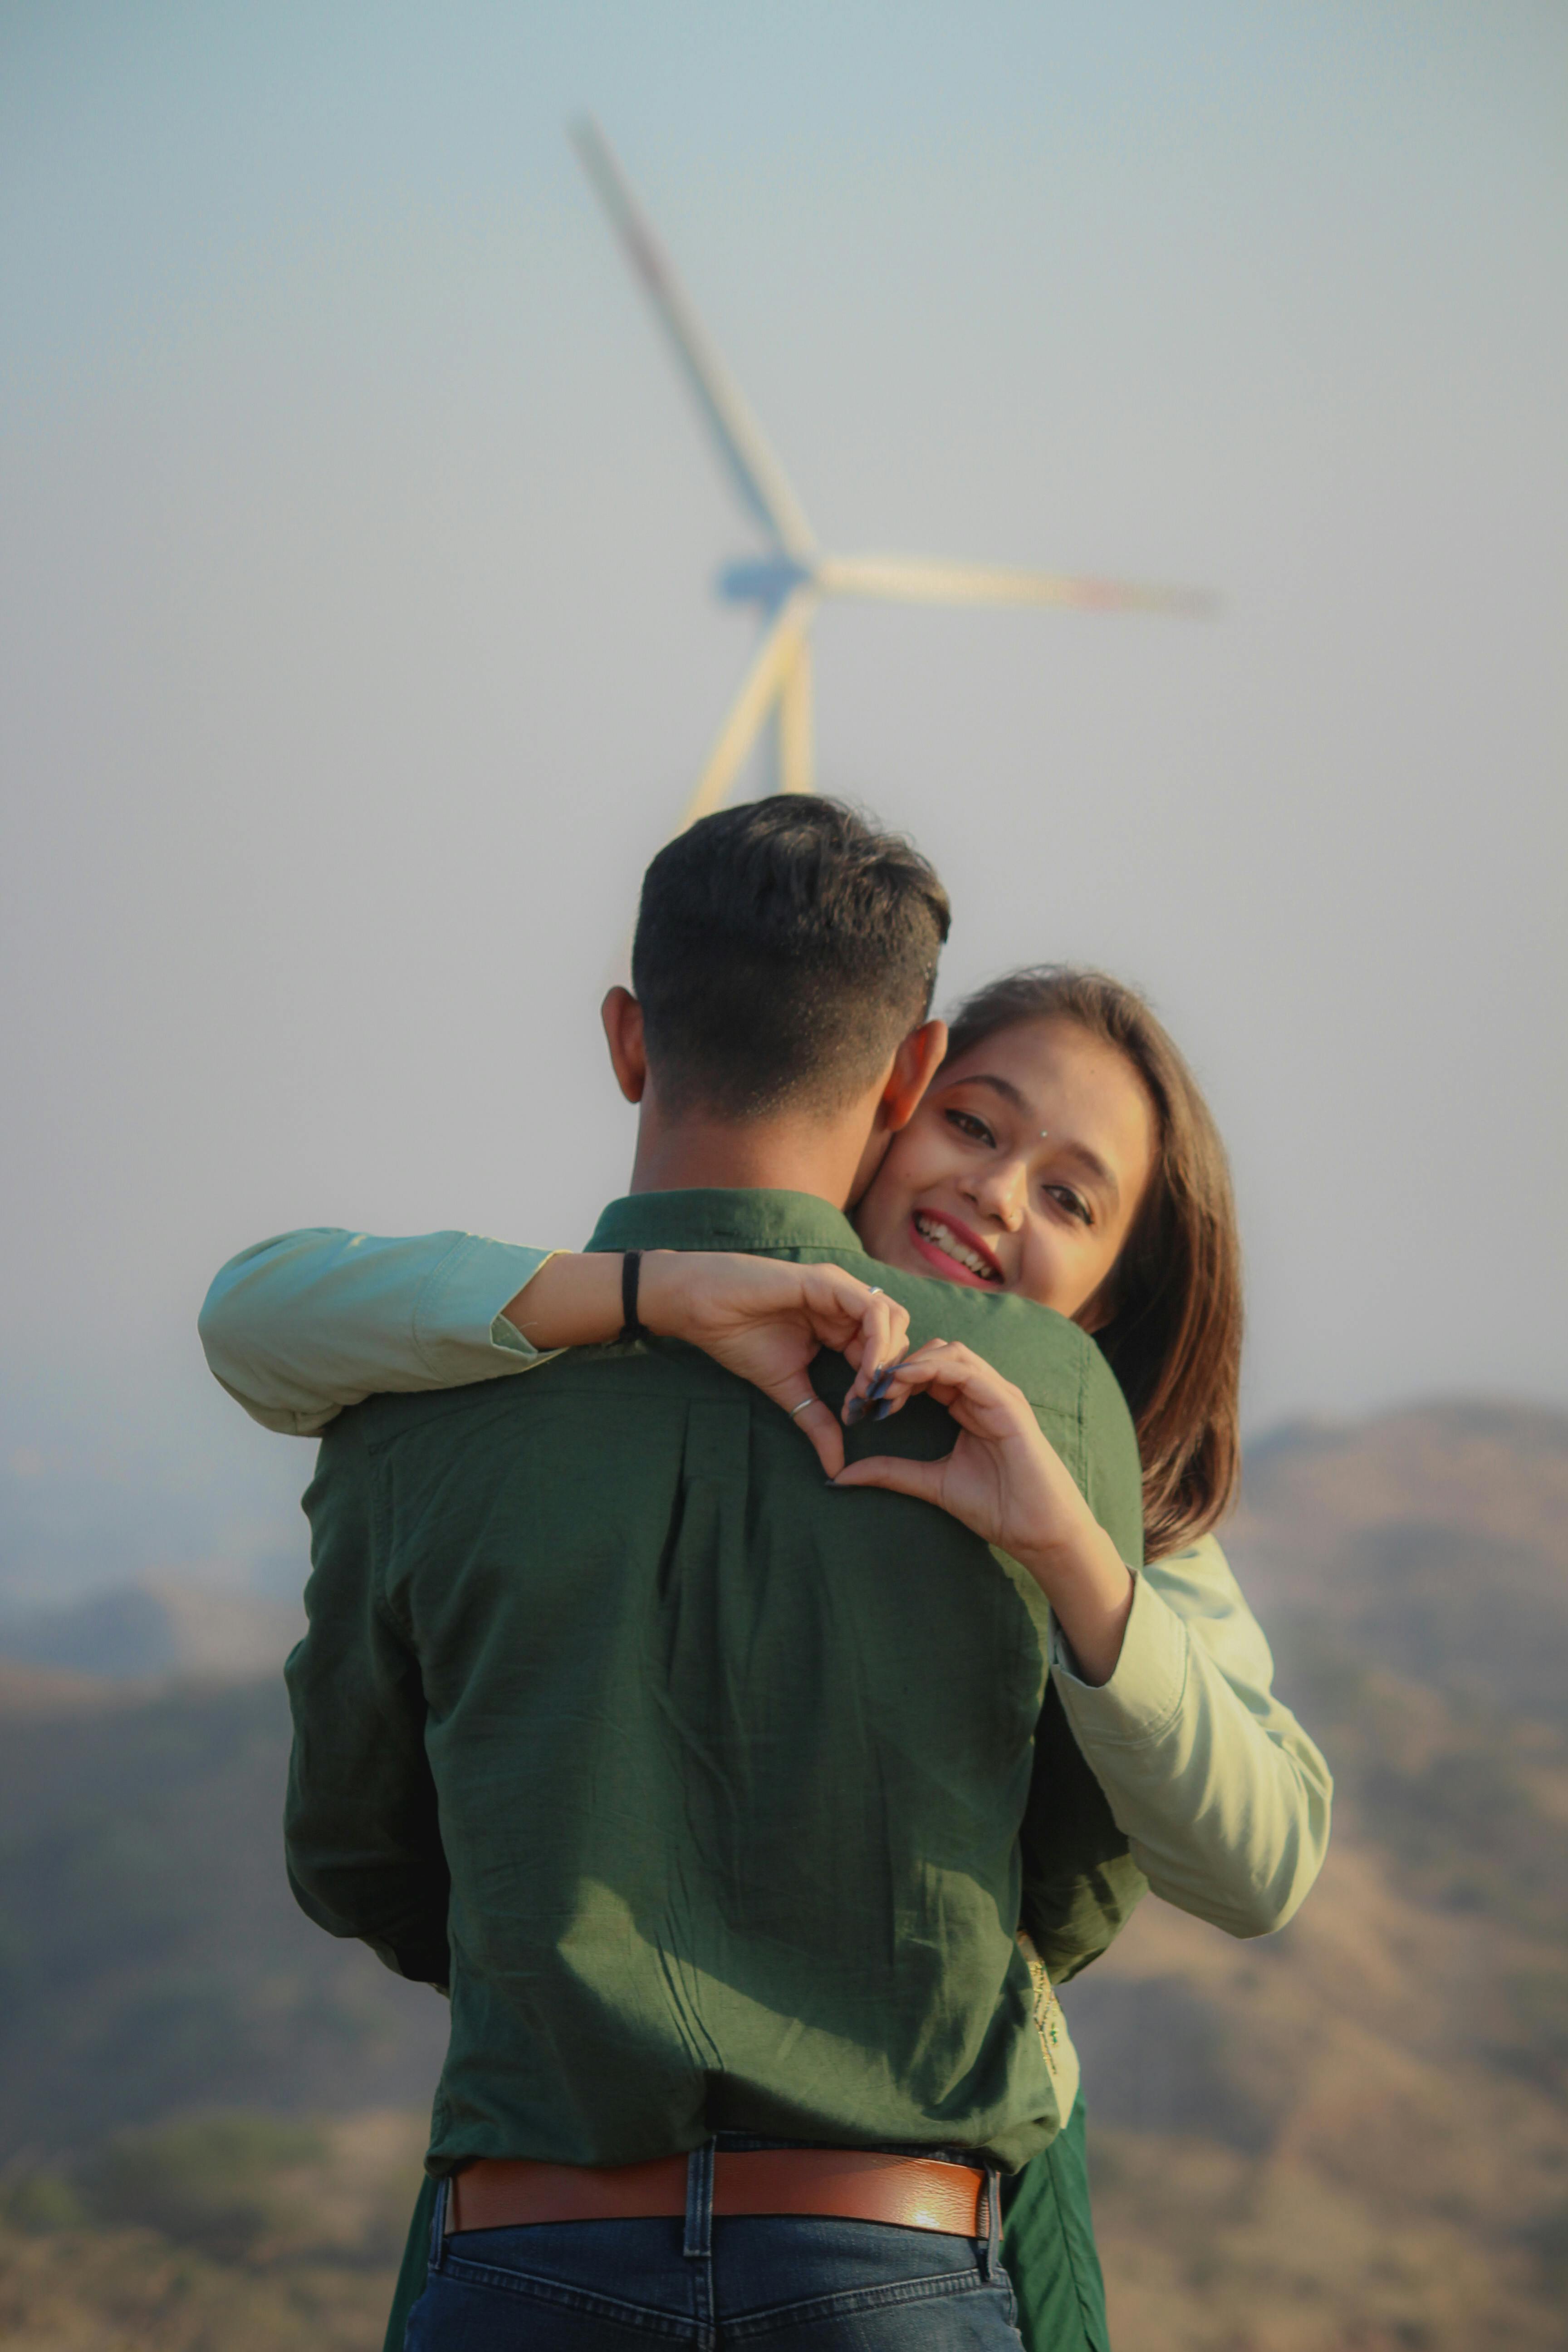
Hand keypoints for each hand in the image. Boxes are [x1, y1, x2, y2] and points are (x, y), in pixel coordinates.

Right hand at [639, 1253, 909, 1477]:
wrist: (702, 1308)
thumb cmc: (739, 1338)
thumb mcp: (789, 1389)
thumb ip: (818, 1422)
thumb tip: (836, 1468)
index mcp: (841, 1325)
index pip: (884, 1351)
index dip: (885, 1385)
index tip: (868, 1416)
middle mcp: (847, 1304)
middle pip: (898, 1333)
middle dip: (895, 1372)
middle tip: (876, 1405)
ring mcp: (840, 1289)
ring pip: (893, 1318)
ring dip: (889, 1358)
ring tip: (869, 1390)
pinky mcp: (829, 1282)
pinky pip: (872, 1310)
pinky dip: (877, 1343)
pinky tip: (864, 1372)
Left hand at [830, 1340, 1134, 1683]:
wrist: (1038, 1532)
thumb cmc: (996, 1508)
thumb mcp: (931, 1484)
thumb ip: (891, 1473)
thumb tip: (841, 1474)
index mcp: (968, 1407)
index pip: (926, 1373)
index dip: (891, 1379)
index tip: (861, 1400)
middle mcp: (983, 1394)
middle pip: (935, 1354)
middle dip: (897, 1365)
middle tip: (865, 1390)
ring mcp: (998, 1395)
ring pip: (951, 1353)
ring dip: (911, 1363)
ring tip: (880, 1385)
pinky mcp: (1008, 1404)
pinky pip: (968, 1371)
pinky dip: (934, 1367)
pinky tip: (905, 1381)